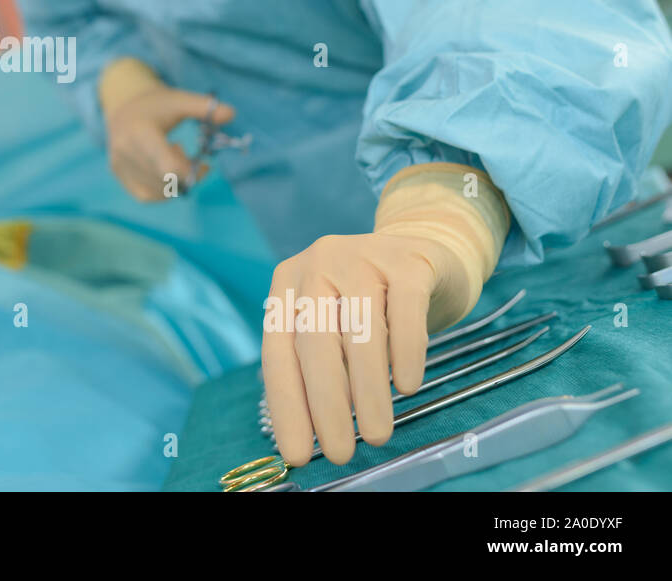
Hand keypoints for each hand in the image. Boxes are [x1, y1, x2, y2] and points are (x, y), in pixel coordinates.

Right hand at [105, 86, 233, 200]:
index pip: (168, 167)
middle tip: (190, 158)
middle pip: (166, 181)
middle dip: (187, 175)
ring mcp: (120, 166)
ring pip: (159, 191)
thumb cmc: (157, 105)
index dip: (191, 172)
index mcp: (140, 133)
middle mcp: (125, 152)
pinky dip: (164, 188)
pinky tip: (165, 171)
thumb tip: (232, 114)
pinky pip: (148, 196)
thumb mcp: (180, 100)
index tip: (204, 164)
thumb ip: (204, 107)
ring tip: (173, 158)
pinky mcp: (120, 176)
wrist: (124, 108)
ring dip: (175, 181)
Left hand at [262, 227, 490, 466]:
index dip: (287, 406)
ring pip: (361, 331)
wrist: (426, 250)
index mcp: (287, 285)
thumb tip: (312, 433)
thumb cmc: (372, 303)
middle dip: (326, 405)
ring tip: (377, 434)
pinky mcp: (408, 259)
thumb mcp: (334, 325)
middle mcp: (316, 263)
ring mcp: (362, 255)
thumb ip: (318, 365)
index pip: (279, 351)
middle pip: (316, 343)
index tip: (298, 454)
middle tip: (339, 453)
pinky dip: (405, 353)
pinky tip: (407, 387)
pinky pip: (405, 312)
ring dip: (368, 390)